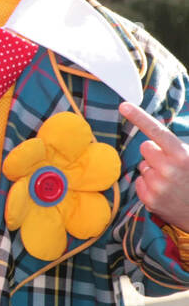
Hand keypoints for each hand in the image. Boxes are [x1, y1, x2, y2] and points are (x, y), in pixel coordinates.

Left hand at [119, 102, 188, 228]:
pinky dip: (148, 185)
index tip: (123, 106)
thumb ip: (174, 148)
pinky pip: (138, 181)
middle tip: (171, 165)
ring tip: (170, 181)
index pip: (156, 131)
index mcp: (182, 155)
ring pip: (142, 165)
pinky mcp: (149, 199)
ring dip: (152, 170)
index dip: (139, 117)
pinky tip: (163, 191)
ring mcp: (157, 185)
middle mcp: (168, 169)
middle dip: (154, 153)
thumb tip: (153, 140)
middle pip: (145, 147)